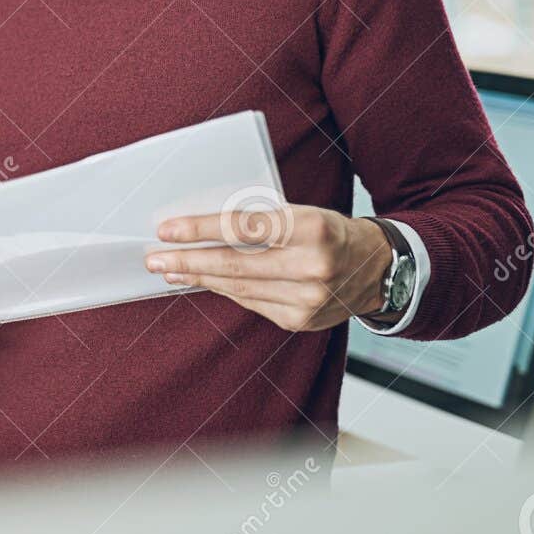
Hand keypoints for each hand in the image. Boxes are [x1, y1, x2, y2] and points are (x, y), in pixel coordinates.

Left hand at [144, 205, 393, 331]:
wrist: (378, 269)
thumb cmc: (329, 231)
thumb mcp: (302, 212)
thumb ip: (258, 220)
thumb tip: (199, 229)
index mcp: (313, 227)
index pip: (244, 227)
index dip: (201, 229)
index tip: (167, 230)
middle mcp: (312, 266)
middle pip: (235, 264)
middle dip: (187, 260)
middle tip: (154, 257)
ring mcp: (308, 299)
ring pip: (238, 288)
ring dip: (198, 278)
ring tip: (169, 269)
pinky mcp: (301, 321)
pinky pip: (251, 302)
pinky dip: (224, 290)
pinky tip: (202, 281)